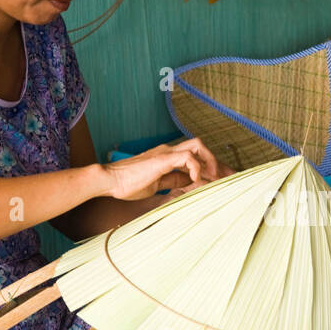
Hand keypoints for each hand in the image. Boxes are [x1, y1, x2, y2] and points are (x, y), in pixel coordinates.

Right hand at [101, 137, 227, 200]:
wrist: (109, 180)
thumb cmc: (128, 184)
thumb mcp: (157, 184)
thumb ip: (174, 181)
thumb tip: (191, 182)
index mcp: (166, 156)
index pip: (194, 156)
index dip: (208, 167)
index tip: (218, 180)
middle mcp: (168, 150)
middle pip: (199, 145)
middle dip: (214, 160)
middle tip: (221, 178)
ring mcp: (165, 153)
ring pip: (197, 146)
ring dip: (209, 162)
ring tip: (211, 178)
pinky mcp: (162, 159)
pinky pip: (188, 157)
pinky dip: (196, 167)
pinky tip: (195, 179)